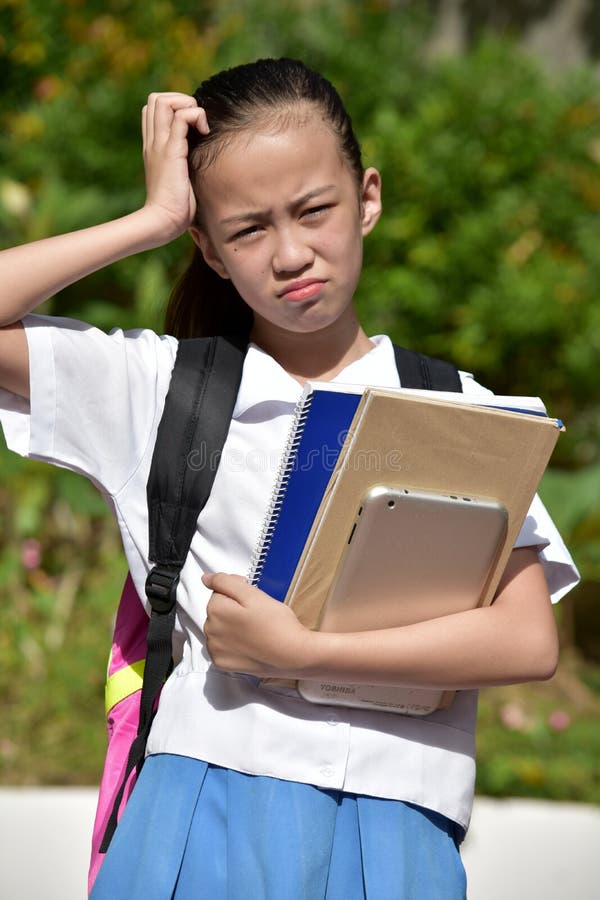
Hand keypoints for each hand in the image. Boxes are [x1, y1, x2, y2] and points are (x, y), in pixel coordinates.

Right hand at [141, 92, 208, 239]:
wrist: (162, 222)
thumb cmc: (175, 208)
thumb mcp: (180, 180)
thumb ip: (184, 165)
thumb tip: (202, 158)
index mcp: (153, 147)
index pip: (154, 109)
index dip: (175, 107)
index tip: (192, 127)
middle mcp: (153, 141)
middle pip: (156, 98)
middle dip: (181, 101)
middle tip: (196, 124)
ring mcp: (159, 145)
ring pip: (164, 101)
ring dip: (188, 105)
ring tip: (200, 127)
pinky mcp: (171, 152)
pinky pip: (181, 117)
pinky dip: (196, 116)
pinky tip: (205, 134)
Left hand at [202, 572, 314, 677]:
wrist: (293, 655)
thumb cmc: (277, 623)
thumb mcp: (254, 595)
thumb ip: (226, 582)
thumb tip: (205, 578)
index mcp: (216, 610)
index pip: (219, 592)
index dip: (238, 593)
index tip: (254, 601)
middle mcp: (210, 631)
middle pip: (217, 610)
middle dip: (232, 610)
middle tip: (256, 616)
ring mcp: (215, 649)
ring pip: (218, 628)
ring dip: (230, 626)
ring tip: (253, 631)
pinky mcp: (221, 664)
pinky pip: (220, 646)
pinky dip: (230, 644)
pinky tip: (248, 644)